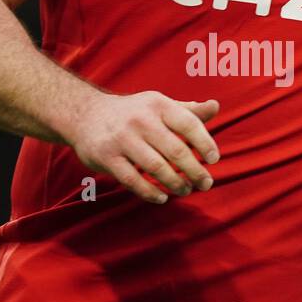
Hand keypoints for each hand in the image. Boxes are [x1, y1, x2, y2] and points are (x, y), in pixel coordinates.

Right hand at [69, 89, 219, 203]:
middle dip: (195, 171)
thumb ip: (188, 111)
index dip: (205, 143)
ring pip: (156, 168)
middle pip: (176, 150)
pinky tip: (162, 197)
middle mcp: (140, 119)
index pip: (188, 123)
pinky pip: (133, 180)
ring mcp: (122, 139)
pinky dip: (150, 192)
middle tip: (206, 184)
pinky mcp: (107, 157)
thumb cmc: (134, 113)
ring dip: (175, 183)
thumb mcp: (159, 105)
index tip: (214, 160)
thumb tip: (215, 107)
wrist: (86, 115)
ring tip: (185, 190)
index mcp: (158, 104)